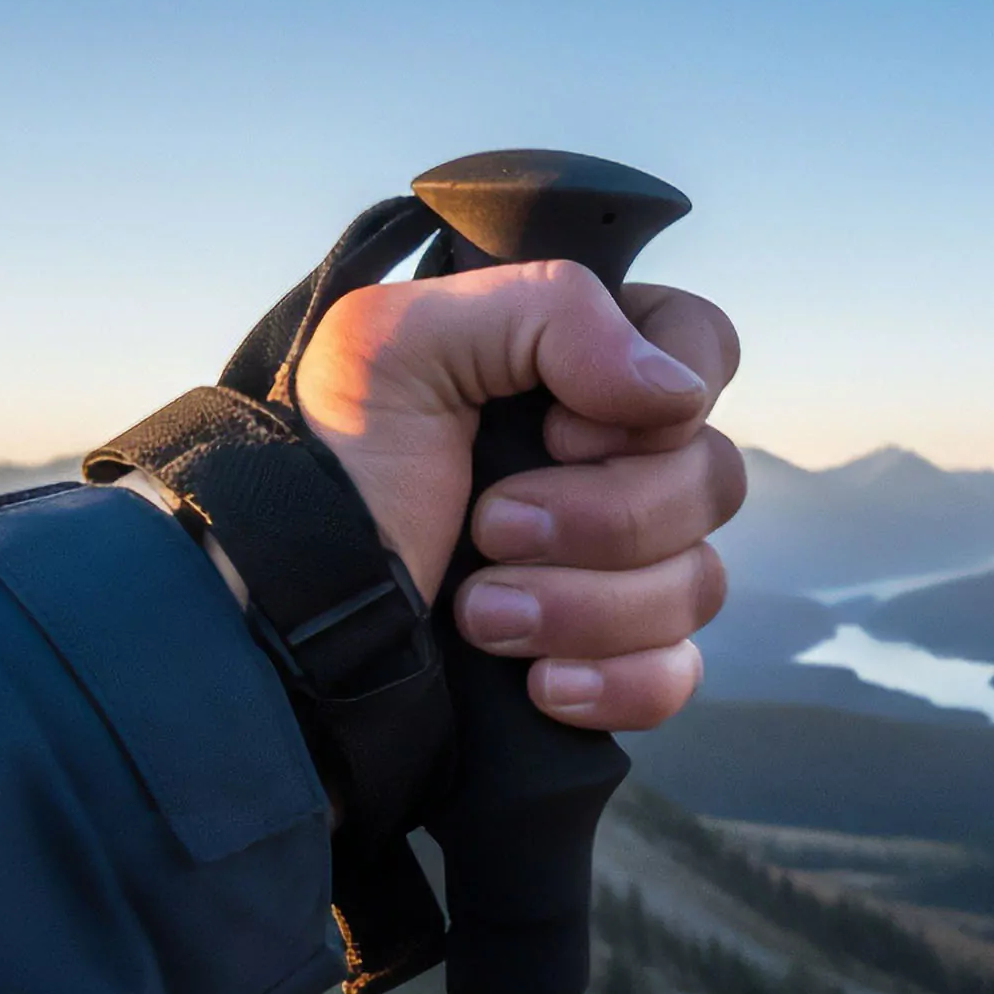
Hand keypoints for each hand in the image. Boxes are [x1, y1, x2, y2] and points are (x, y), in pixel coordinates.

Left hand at [291, 261, 743, 728]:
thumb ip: (548, 310)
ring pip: (698, 582)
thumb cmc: (326, 474)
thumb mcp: (396, 345)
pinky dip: (616, 681)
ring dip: (585, 604)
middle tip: (491, 525)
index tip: (558, 427)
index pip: (702, 344)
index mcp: (569, 368)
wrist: (282, 631)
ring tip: (481, 614)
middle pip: (712, 476)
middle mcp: (607, 461)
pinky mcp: (609, 657)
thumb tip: (679, 390)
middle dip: (603, 516)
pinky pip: (677, 675)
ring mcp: (616, 566)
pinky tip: (540, 683)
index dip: (661, 394)